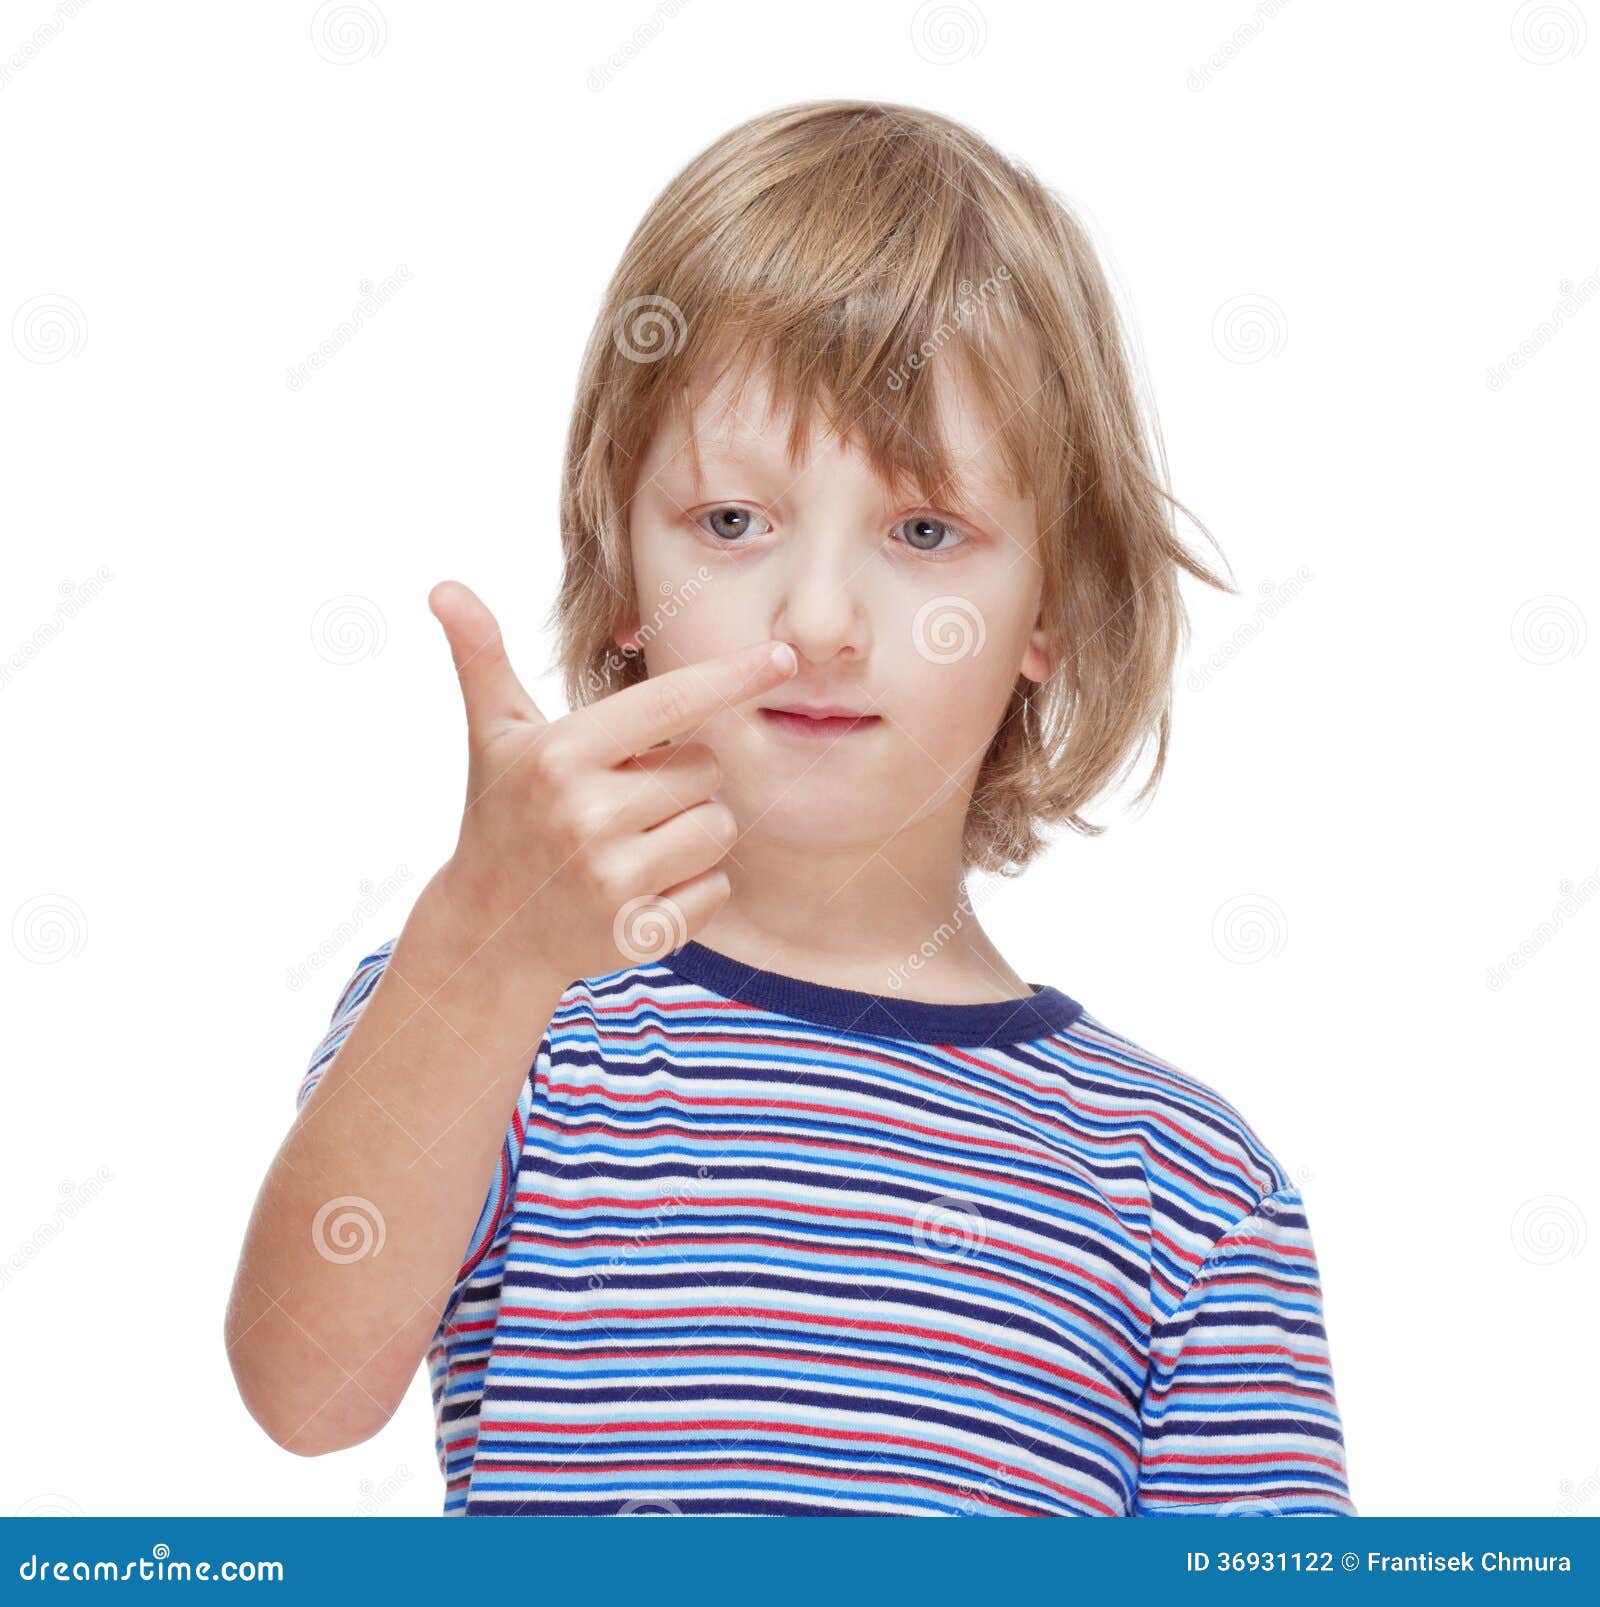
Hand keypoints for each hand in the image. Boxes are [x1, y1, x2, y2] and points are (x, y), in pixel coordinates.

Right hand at [424, 579, 795, 982]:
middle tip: (628, 797)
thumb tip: (444, 587)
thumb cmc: (503, 814)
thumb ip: (481, 657)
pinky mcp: (637, 931)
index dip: (730, 677)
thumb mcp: (492, 735)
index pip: (669, 702)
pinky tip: (642, 887)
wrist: (488, 932)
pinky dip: (693, 888)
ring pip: (718, 828)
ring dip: (693, 831)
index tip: (782, 658)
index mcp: (562, 754)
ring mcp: (612, 877)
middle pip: (707, 770)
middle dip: (682, 778)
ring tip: (635, 841)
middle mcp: (587, 813)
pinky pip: (717, 889)